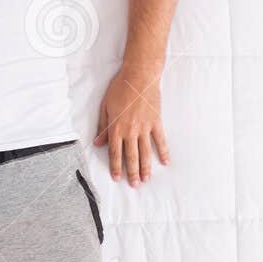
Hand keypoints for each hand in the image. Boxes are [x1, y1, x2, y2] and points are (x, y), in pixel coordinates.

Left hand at [93, 64, 168, 185]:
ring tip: (146, 179)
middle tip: (134, 185)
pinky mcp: (156, 122)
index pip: (116, 152)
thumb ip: (102, 127)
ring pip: (145, 152)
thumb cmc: (120, 88)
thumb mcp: (105, 107)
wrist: (139, 76)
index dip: (116, 167)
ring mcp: (145, 128)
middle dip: (132, 172)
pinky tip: (165, 162)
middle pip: (131, 156)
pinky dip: (163, 152)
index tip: (117, 178)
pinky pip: (160, 140)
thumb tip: (98, 143)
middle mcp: (131, 131)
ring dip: (146, 167)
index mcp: (117, 128)